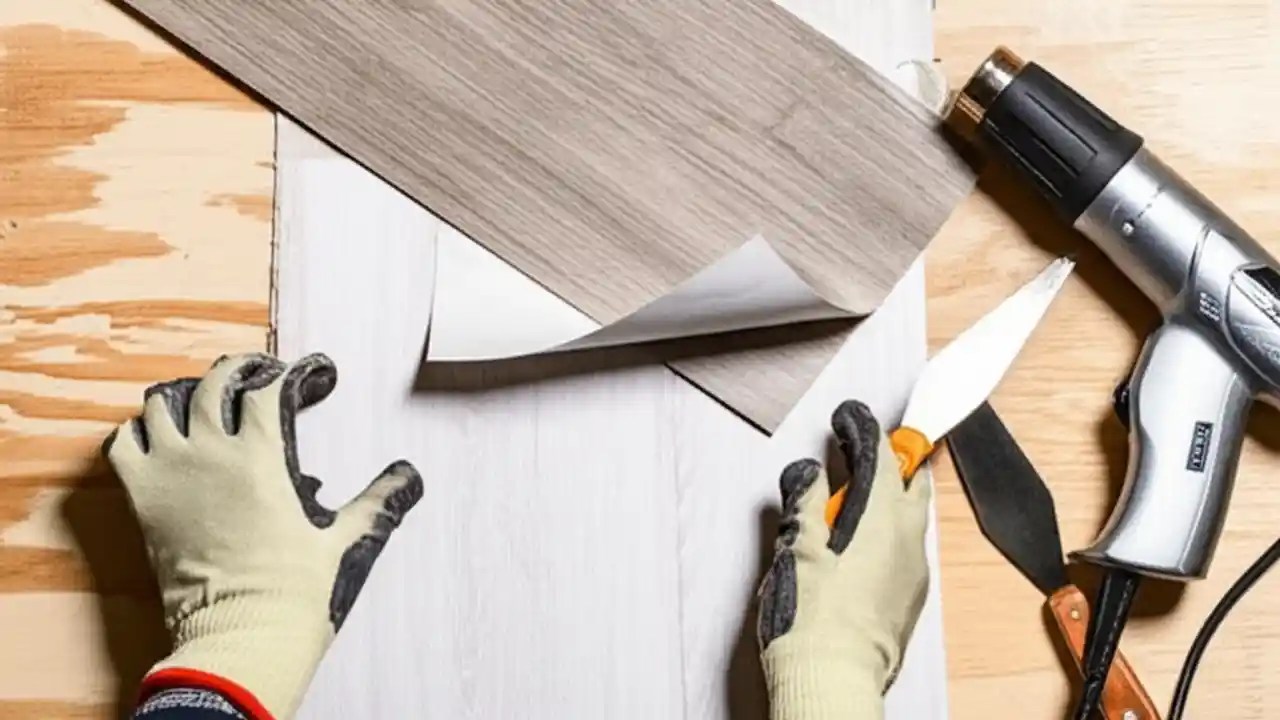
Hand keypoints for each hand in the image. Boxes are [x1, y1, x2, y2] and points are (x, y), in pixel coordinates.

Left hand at [106, 353, 422, 718]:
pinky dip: (140, 432)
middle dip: (243, 370)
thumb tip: (409, 475)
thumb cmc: (296, 591)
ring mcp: (170, 473)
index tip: (317, 376)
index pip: (272, 387)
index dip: (297, 373)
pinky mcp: (141, 500)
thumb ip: (378, 501)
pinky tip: (161, 440)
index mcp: (261, 456)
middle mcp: (211, 453)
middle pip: (216, 382)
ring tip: (208, 404)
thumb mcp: (346, 540)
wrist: (241, 635)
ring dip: (187, 397)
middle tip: (262, 376)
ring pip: (163, 404)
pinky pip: (124, 444)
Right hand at [757, 400, 930, 719]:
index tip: (849, 417)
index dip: (863, 429)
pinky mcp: (909, 600)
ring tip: (850, 502)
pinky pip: (905, 550)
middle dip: (892, 461)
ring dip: (888, 499)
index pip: (883, 455)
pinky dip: (886, 535)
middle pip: (912, 482)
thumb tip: (810, 478)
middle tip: (863, 451)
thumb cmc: (812, 621)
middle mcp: (907, 541)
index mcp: (883, 519)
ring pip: (910, 518)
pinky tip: (857, 547)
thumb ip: (806, 505)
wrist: (833, 681)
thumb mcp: (797, 548)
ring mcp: (913, 572)